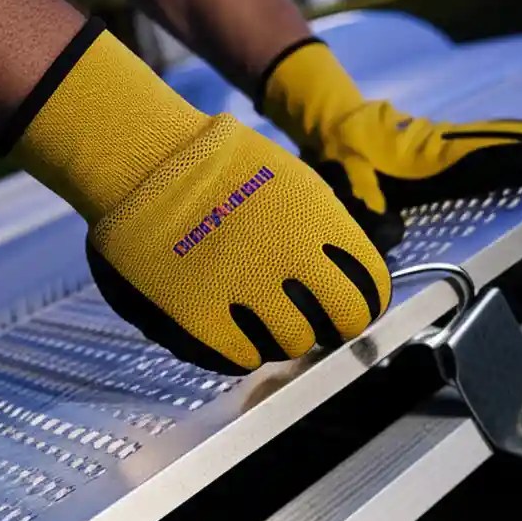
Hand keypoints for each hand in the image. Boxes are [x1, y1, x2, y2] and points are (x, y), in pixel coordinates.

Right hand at [86, 113, 391, 374]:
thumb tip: (352, 274)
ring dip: (287, 336)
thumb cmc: (223, 169)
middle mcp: (292, 259)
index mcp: (320, 222)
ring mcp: (246, 290)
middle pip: (342, 321)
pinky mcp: (203, 316)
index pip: (371, 285)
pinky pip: (243, 358)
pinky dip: (246, 351)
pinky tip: (237, 333)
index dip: (364, 302)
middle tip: (316, 322)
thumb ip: (329, 229)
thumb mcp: (295, 181)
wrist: (150, 162)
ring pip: (294, 343)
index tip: (351, 305)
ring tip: (267, 321)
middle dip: (334, 325)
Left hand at [305, 101, 521, 252]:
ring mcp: (451, 142)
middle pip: (512, 143)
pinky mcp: (451, 144)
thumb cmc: (338, 163)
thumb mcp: (341, 189)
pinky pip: (498, 140)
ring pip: (509, 138)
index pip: (492, 160)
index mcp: (428, 161)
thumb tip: (390, 235)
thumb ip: (362, 212)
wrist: (331, 124)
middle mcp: (448, 147)